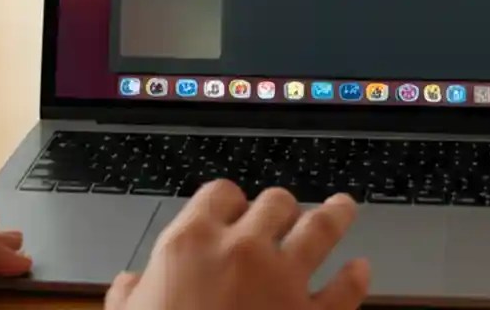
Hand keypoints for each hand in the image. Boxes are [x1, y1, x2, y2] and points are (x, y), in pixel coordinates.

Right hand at [106, 181, 369, 309]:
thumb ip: (129, 295)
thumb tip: (129, 284)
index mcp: (191, 243)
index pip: (220, 193)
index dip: (230, 200)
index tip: (234, 208)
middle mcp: (242, 251)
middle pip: (275, 203)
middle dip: (282, 208)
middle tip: (286, 213)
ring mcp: (284, 282)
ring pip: (321, 229)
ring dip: (335, 215)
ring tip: (343, 208)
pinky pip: (345, 289)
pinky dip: (356, 277)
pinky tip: (360, 270)